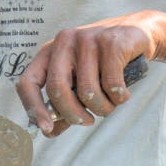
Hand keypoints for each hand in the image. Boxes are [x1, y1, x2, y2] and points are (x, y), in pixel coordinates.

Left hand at [16, 10, 161, 137]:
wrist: (137, 33)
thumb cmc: (102, 64)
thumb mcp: (78, 83)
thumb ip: (63, 106)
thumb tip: (49, 132)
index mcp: (49, 53)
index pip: (28, 82)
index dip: (34, 108)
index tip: (46, 128)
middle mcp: (64, 42)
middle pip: (57, 90)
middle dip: (73, 114)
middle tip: (87, 122)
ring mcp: (88, 40)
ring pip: (88, 92)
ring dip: (102, 108)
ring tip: (109, 104)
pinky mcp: (112, 42)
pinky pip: (112, 85)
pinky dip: (119, 97)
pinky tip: (122, 93)